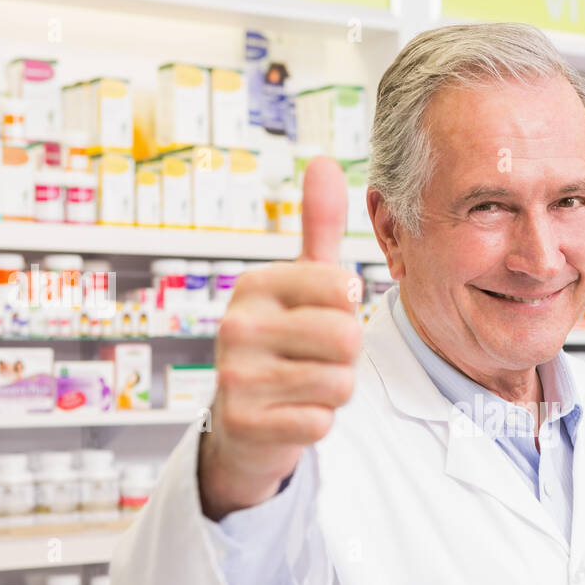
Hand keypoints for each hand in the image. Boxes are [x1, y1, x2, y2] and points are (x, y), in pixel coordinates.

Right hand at [199, 157, 361, 520]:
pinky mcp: (245, 423)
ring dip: (333, 390)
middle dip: (346, 355)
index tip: (319, 317)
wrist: (243, 423)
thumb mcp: (299, 282)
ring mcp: (236, 376)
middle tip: (314, 358)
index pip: (343, 287)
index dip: (347, 309)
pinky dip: (316, 422)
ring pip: (340, 383)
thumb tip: (325, 161)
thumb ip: (317, 227)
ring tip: (301, 385)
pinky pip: (320, 421)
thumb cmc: (283, 344)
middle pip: (347, 337)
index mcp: (255, 285)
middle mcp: (237, 325)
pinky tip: (289, 414)